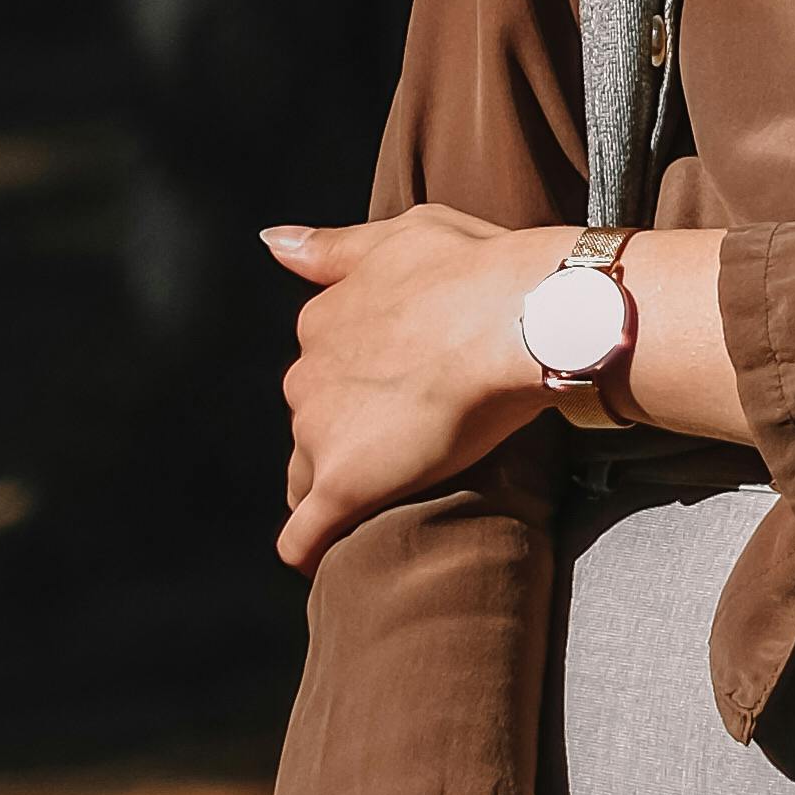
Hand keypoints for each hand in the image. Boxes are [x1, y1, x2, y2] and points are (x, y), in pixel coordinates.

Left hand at [262, 203, 548, 567]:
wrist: (519, 317)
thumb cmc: (478, 268)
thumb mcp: (402, 234)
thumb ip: (334, 248)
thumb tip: (274, 244)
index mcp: (323, 319)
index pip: (321, 369)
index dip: (356, 388)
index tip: (395, 397)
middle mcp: (307, 375)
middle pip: (312, 422)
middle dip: (345, 435)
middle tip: (404, 444)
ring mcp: (321, 433)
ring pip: (308, 474)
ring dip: (337, 484)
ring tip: (382, 501)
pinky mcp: (344, 486)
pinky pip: (303, 536)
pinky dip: (310, 548)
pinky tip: (321, 561)